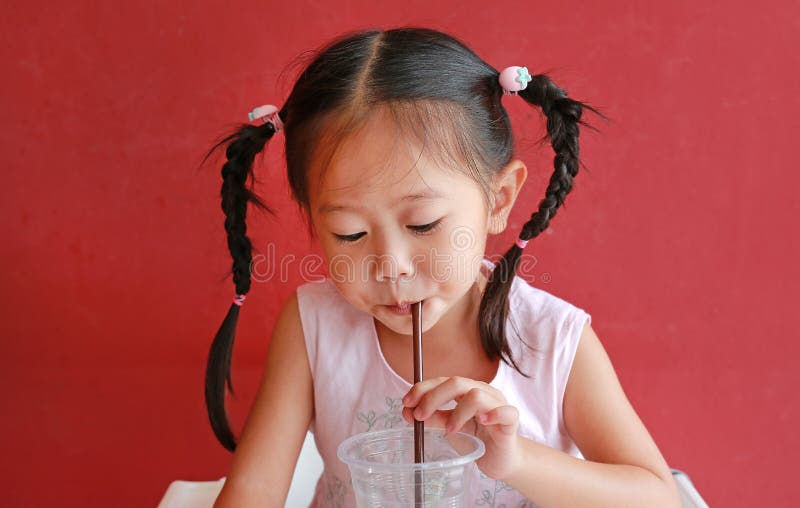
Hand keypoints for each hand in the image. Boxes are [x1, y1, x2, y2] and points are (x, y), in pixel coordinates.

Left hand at [401, 376, 520, 481]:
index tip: (406, 402)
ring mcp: (498, 404)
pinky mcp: (511, 421)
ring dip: (457, 412)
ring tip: (449, 430)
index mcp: (467, 389)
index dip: (423, 388)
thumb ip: (432, 418)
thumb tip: (408, 412)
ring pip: (476, 395)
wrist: (500, 460)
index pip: (443, 380)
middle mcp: (483, 391)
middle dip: (433, 398)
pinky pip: (506, 412)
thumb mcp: (449, 428)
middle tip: (420, 416)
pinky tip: (481, 421)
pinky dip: (492, 414)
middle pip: (456, 382)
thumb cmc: (476, 439)